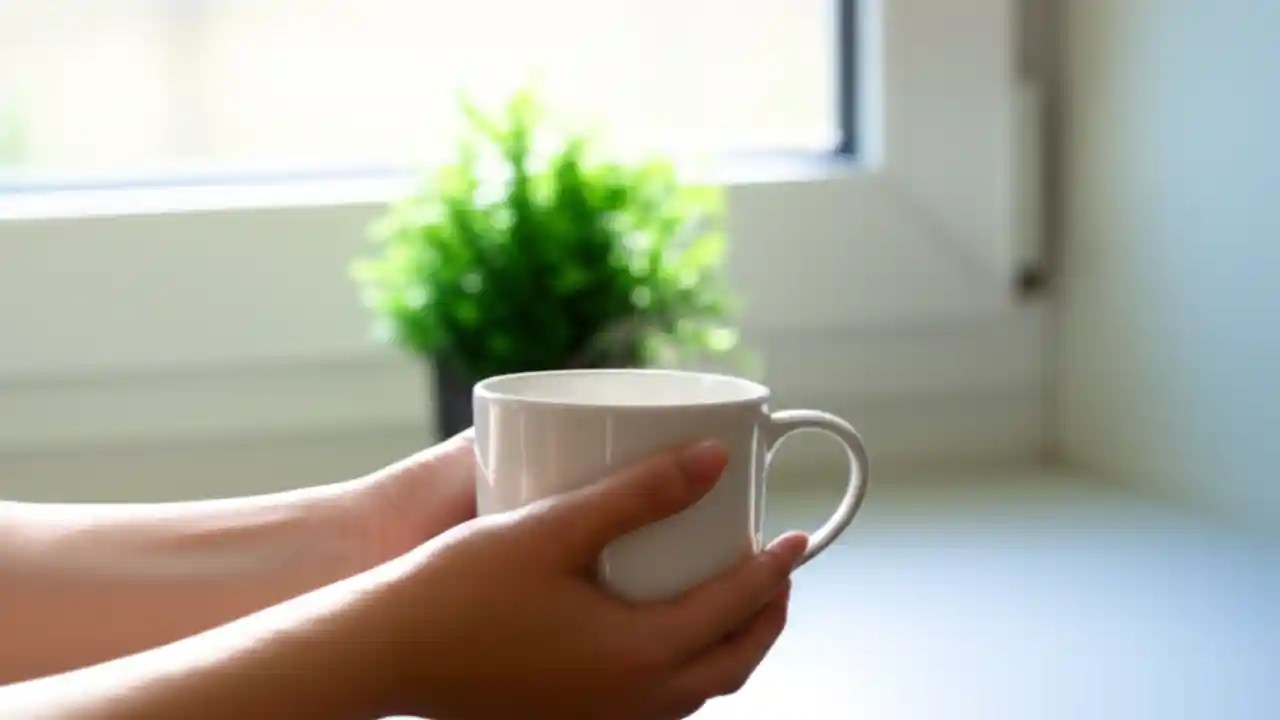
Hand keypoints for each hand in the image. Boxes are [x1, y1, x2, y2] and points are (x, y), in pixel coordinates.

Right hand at [370, 441, 806, 719]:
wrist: (382, 655)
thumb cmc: (456, 589)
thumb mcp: (552, 528)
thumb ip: (638, 492)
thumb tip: (716, 458)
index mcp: (635, 657)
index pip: (734, 609)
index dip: (774, 570)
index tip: (795, 538)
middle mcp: (630, 705)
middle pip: (731, 664)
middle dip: (766, 616)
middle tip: (776, 571)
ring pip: (697, 692)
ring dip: (729, 646)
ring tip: (734, 599)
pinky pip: (658, 706)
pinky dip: (686, 671)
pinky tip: (665, 637)